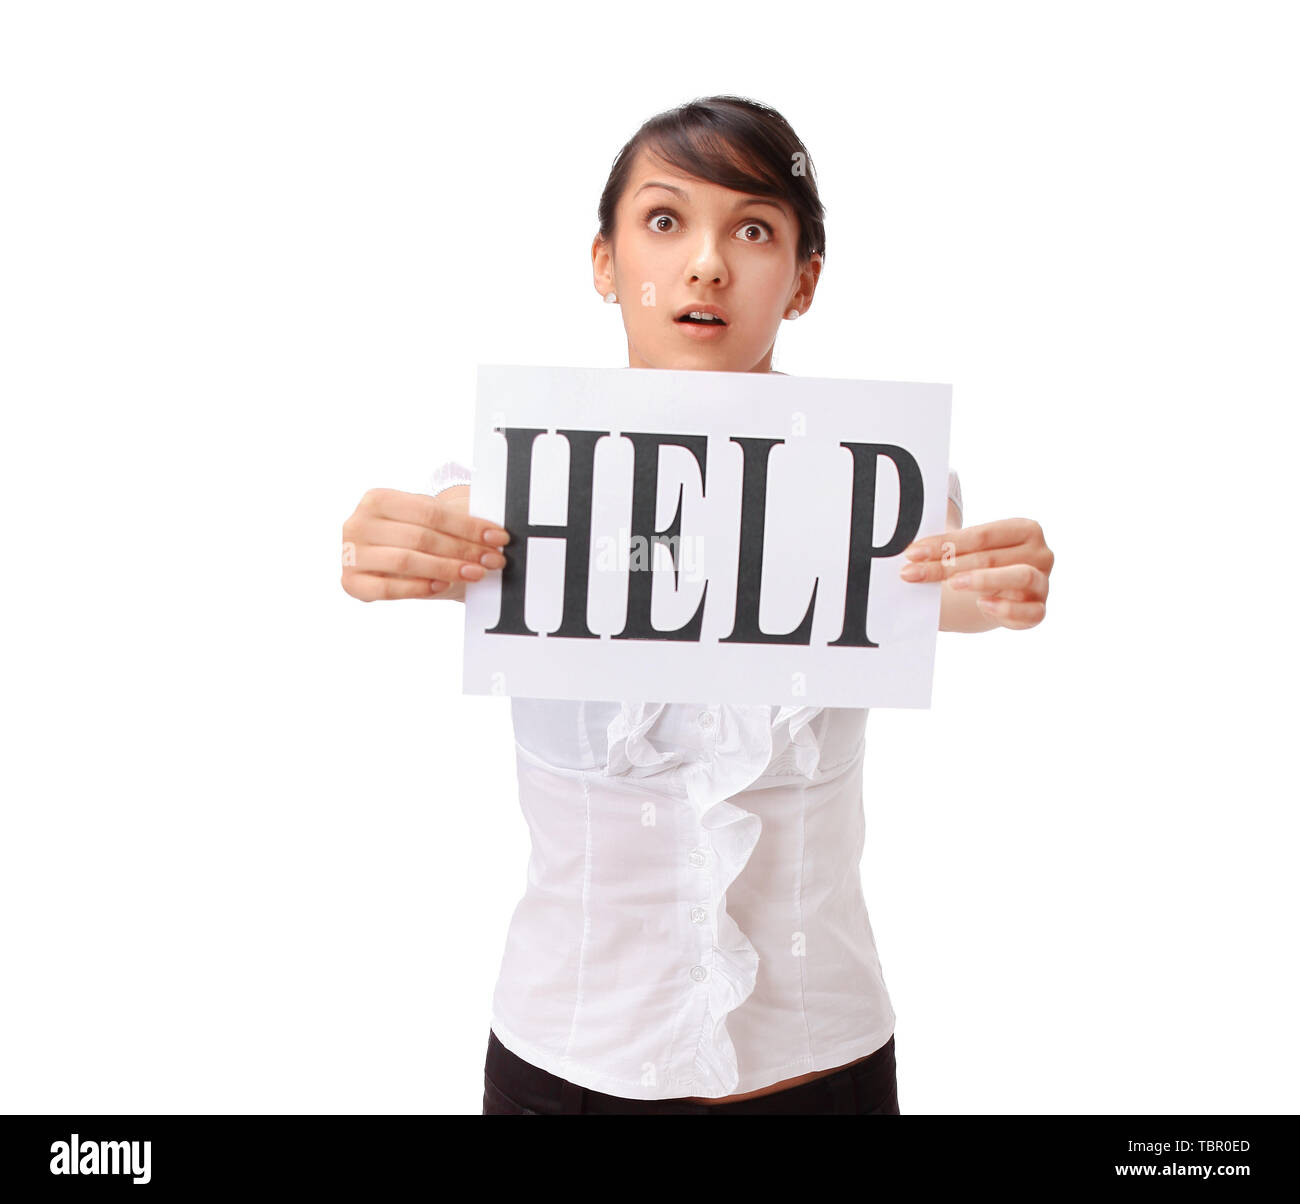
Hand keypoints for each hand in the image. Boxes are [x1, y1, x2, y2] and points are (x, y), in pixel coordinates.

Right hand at [341, 486, 509, 601]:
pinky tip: (442, 585)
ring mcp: (350, 554)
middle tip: (493, 559)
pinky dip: (418, 588)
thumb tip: (492, 533)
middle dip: (463, 549)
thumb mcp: (428, 519)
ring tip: (476, 572)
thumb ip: (454, 520)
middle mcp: (358, 524)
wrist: (386, 553)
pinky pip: (388, 589)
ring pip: (406, 562)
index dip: (468, 526)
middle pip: (421, 537)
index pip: (430, 512)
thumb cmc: (413, 533)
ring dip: (447, 568)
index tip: (497, 537)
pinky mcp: (352, 583)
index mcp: (376, 499)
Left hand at [899, 517, 1052, 629]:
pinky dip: (1007, 608)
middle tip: (913, 572)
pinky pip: (1030, 611)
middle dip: (946, 565)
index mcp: (1026, 529)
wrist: (997, 596)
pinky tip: (983, 604)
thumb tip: (922, 514)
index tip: (912, 552)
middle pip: (990, 557)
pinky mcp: (1039, 610)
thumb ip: (952, 534)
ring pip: (1019, 577)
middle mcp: (1040, 553)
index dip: (945, 543)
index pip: (982, 535)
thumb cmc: (980, 563)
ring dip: (982, 579)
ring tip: (951, 584)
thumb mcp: (970, 545)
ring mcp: (1043, 583)